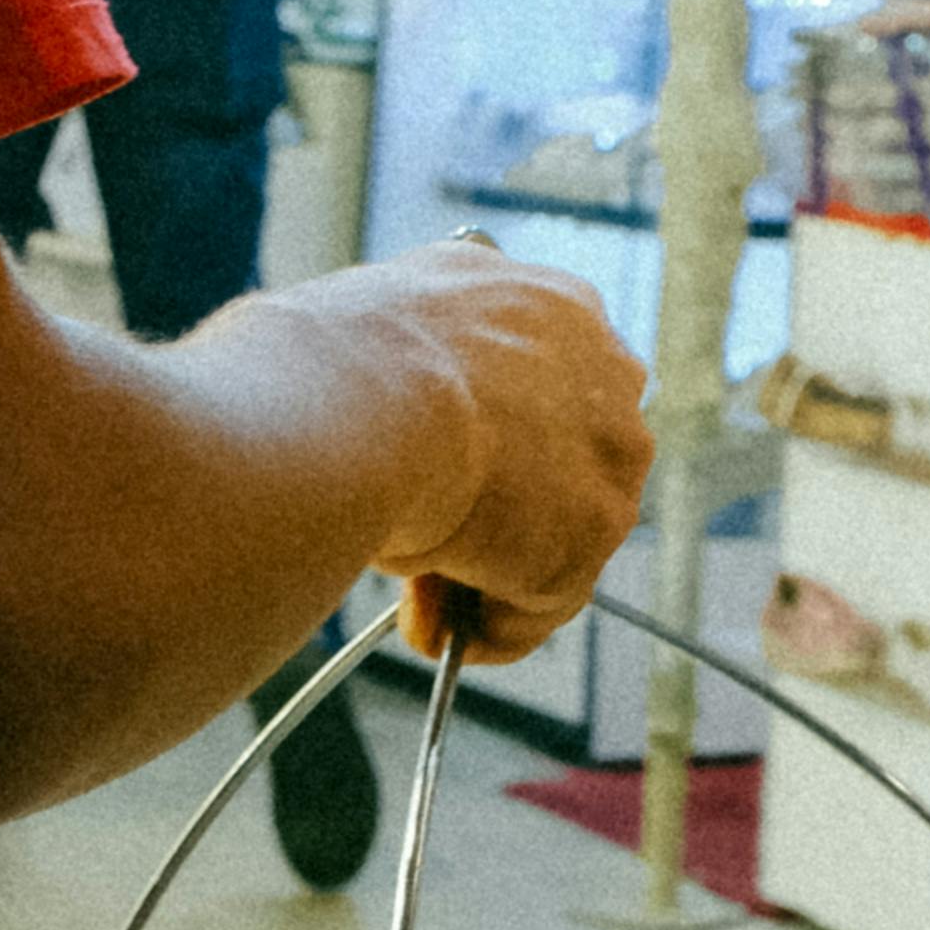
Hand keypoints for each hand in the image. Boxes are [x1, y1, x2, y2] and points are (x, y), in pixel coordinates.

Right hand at [351, 244, 653, 667]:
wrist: (351, 401)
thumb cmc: (320, 363)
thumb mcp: (364, 332)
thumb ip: (396, 365)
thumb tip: (362, 412)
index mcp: (546, 302)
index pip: (535, 391)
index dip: (479, 450)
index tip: (423, 485)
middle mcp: (600, 363)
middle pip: (557, 470)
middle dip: (493, 521)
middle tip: (415, 557)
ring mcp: (609, 450)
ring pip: (556, 540)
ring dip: (490, 580)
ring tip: (418, 607)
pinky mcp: (592, 531)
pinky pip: (543, 602)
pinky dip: (492, 627)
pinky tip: (431, 626)